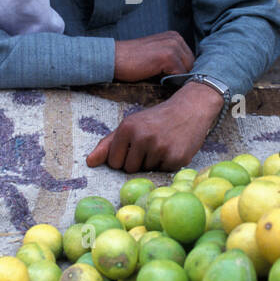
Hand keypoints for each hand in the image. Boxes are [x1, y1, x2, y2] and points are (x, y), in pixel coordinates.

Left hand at [86, 80, 224, 172]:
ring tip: (162, 144)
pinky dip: (167, 163)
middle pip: (129, 169)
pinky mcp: (176, 157)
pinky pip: (163, 171)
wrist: (190, 109)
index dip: (123, 158)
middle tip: (151, 144)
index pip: (114, 162)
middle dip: (138, 161)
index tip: (134, 147)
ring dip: (153, 162)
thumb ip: (108, 144)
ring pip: (146, 171)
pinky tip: (173, 148)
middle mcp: (142, 137)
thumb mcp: (131, 125)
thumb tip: (89, 163)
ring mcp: (160, 148)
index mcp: (127, 127)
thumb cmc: (156, 119)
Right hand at [113, 31, 194, 82]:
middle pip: (192, 64)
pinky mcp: (168, 57)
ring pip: (187, 70)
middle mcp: (175, 38)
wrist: (114, 58)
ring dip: (177, 79)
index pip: (190, 58)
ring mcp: (172, 46)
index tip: (173, 78)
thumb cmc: (132, 60)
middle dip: (182, 75)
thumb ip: (172, 58)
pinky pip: (180, 75)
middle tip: (169, 83)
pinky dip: (172, 82)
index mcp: (174, 36)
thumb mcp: (156, 53)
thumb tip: (187, 75)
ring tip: (164, 82)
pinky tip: (160, 80)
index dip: (183, 70)